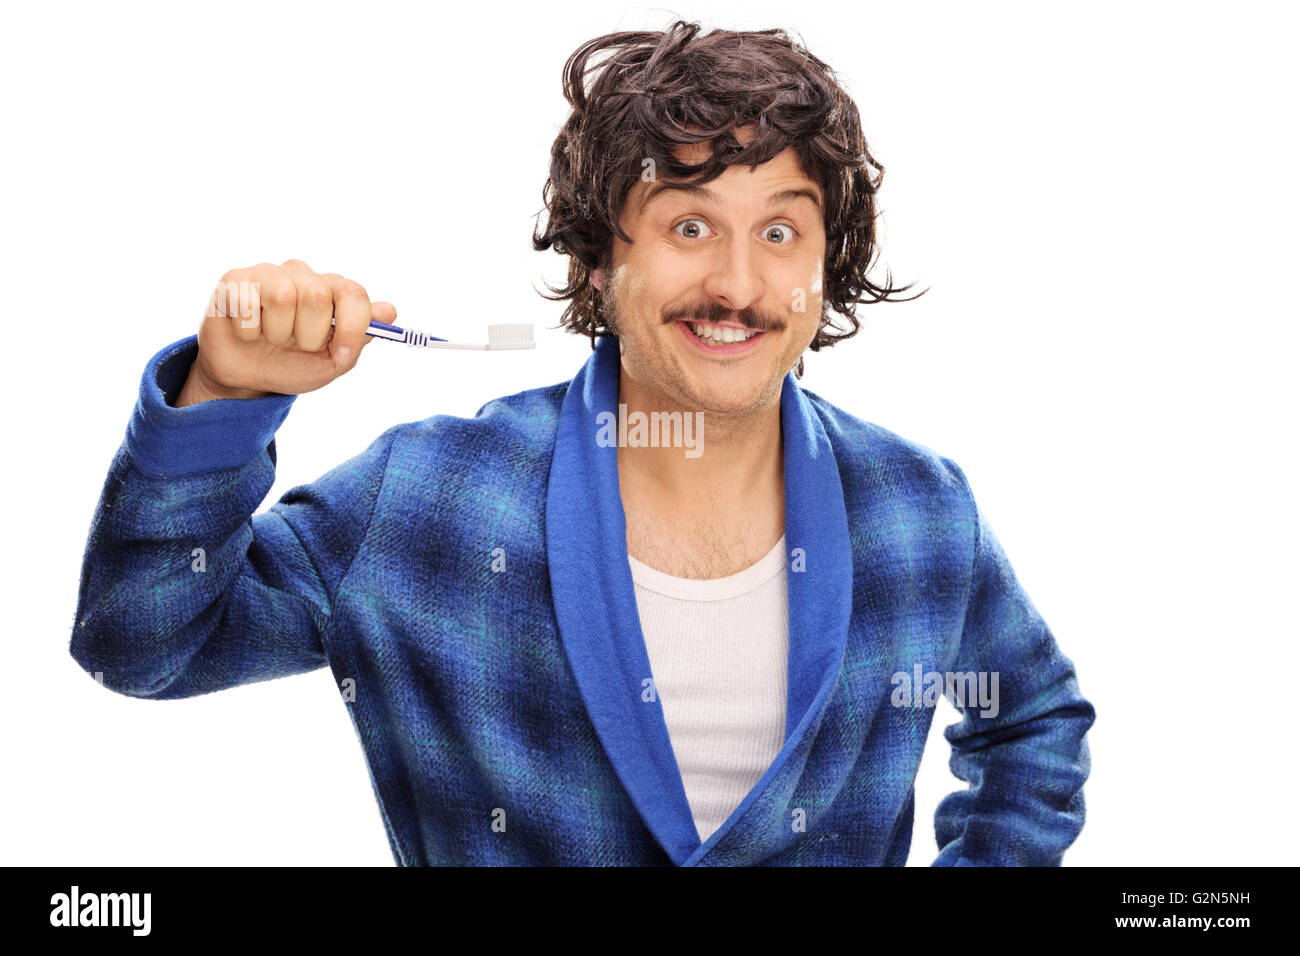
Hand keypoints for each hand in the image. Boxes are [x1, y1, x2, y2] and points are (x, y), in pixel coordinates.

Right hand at [177, 259, 394, 403]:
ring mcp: (269, 274)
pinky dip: (249, 331)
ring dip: (277, 332)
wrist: (249, 378)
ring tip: (271, 338)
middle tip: (297, 345)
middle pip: (317, 295)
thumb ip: (359, 337)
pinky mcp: (235, 280)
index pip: (354, 293)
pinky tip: (248, 332)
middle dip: (309, 335)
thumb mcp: (333, 361)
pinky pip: (247, 303)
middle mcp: (304, 276)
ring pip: (282, 296)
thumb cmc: (294, 364)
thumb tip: (389, 311)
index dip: (352, 327)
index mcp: (333, 291)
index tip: (342, 355)